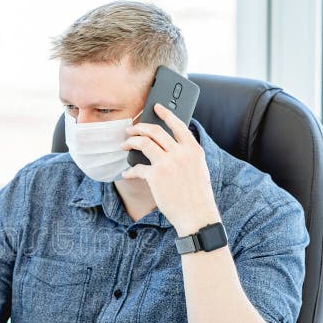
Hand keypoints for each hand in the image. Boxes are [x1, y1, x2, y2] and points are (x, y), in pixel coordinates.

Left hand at [121, 103, 220, 236]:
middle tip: (130, 130)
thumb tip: (168, 145)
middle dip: (140, 127)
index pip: (178, 124)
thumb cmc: (197, 195)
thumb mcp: (198, 169)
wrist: (197, 215)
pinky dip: (130, 171)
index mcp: (193, 149)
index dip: (166, 113)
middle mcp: (181, 153)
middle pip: (156, 131)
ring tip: (124, 145)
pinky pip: (138, 168)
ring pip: (144, 143)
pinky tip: (126, 173)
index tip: (156, 107)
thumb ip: (186, 154)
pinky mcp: (156, 176)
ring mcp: (168, 163)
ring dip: (131, 142)